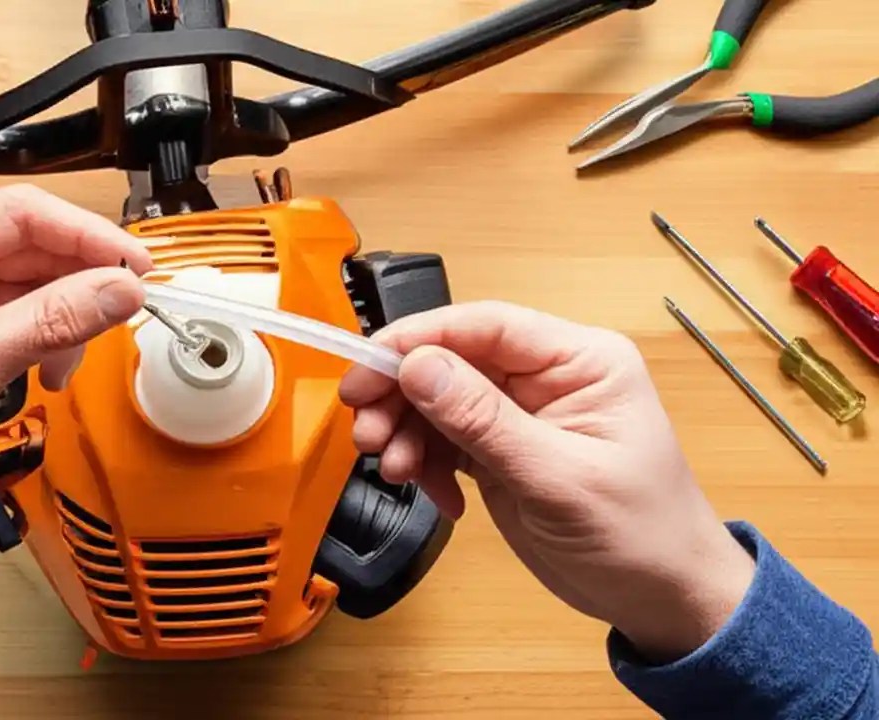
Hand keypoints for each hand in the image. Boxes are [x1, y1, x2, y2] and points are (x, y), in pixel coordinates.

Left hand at [0, 184, 151, 515]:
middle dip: (80, 287)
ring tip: (64, 366)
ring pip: (29, 279)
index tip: (137, 268)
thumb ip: (50, 322)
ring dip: (62, 319)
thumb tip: (120, 290)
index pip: (26, 213)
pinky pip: (12, 308)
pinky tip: (45, 366)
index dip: (90, 236)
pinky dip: (40, 336)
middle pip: (33, 244)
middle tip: (116, 322)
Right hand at [338, 301, 755, 662]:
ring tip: (394, 471)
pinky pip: (444, 438)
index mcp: (580, 361)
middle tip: (366, 431)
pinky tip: (436, 496)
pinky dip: (425, 463)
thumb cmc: (640, 536)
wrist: (664, 600)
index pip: (485, 325)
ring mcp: (522, 413)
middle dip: (401, 394)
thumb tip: (417, 366)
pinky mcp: (502, 448)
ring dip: (405, 433)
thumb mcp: (557, 478)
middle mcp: (548, 376)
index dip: (418, 339)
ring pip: (438, 399)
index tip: (367, 367)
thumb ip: (483, 421)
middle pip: (451, 360)